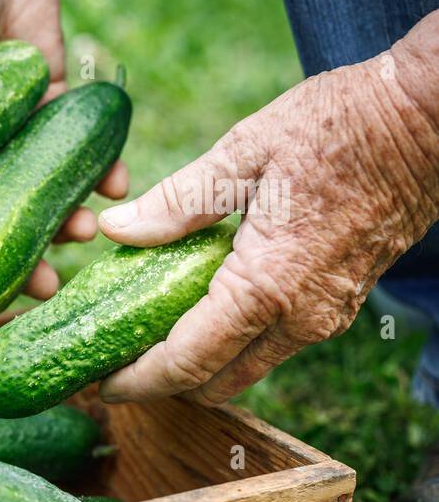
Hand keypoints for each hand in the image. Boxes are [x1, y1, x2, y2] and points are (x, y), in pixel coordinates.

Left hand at [98, 10, 438, 405]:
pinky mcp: (337, 304)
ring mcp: (324, 316)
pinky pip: (270, 343)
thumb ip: (176, 202)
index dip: (135, 381)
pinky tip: (190, 308)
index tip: (96, 383)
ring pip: (244, 368)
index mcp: (266, 287)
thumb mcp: (242, 154)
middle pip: (213, 382)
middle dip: (159, 383)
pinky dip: (226, 341)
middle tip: (110, 362)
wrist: (432, 118)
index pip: (185, 362)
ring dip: (194, 364)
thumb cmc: (340, 126)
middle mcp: (299, 318)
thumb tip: (116, 229)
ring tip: (141, 336)